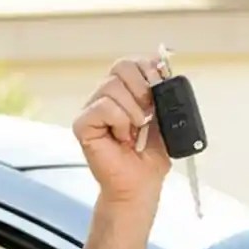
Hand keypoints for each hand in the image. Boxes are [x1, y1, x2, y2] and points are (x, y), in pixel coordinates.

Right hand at [72, 54, 171, 205]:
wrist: (141, 185)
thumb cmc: (150, 157)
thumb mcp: (165, 119)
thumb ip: (163, 94)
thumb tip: (162, 68)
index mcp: (126, 92)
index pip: (130, 63)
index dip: (148, 69)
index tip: (160, 86)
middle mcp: (106, 96)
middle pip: (121, 67)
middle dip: (143, 88)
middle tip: (148, 113)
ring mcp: (92, 109)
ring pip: (112, 87)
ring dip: (133, 112)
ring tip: (134, 131)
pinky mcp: (83, 124)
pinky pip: (104, 107)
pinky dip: (120, 122)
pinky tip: (121, 138)